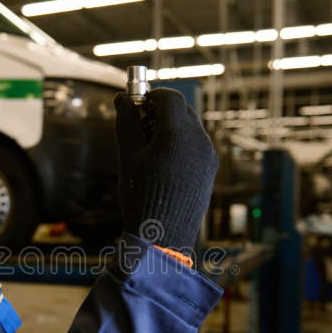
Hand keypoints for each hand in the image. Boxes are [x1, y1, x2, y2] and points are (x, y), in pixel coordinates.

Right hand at [114, 88, 217, 249]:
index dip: (150, 95)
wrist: (163, 236)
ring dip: (171, 127)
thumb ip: (126, 122)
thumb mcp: (128, 156)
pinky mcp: (210, 168)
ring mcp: (208, 155)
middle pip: (182, 109)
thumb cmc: (141, 196)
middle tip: (139, 126)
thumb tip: (121, 98)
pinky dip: (181, 143)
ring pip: (190, 127)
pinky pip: (196, 144)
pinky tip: (164, 163)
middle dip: (160, 111)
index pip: (169, 97)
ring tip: (149, 149)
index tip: (136, 104)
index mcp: (178, 134)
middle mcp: (199, 140)